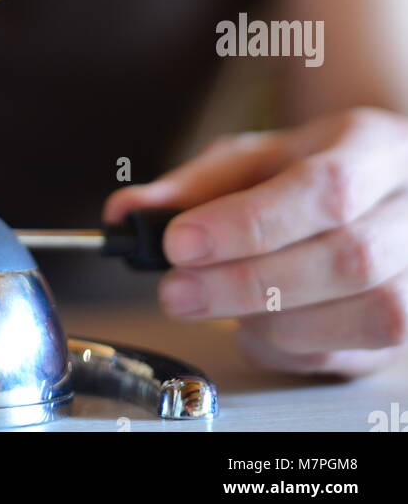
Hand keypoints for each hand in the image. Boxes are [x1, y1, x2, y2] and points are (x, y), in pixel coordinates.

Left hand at [103, 108, 407, 377]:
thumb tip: (127, 212)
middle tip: (176, 289)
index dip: (251, 222)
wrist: (375, 187)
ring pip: (366, 314)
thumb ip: (195, 185)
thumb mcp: (256, 157)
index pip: (327, 188)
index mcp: (377, 148)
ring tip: (211, 300)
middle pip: (348, 257)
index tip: (180, 241)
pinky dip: (290, 347)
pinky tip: (252, 323)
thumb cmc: (313, 168)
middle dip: (248, 280)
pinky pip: (354, 355)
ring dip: (272, 319)